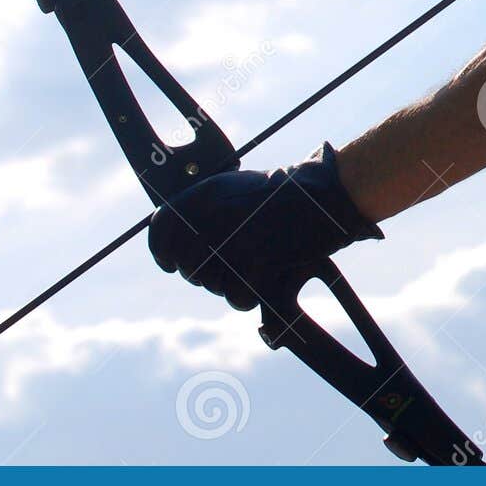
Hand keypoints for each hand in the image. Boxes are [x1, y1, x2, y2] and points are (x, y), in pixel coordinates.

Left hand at [148, 142, 381, 310]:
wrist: (326, 196)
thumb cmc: (288, 193)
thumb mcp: (238, 188)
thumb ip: (207, 209)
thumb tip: (183, 236)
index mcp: (204, 194)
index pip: (160, 231)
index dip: (162, 252)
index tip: (171, 263)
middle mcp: (211, 217)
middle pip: (187, 265)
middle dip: (203, 273)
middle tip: (226, 267)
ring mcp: (232, 241)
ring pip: (210, 284)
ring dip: (226, 285)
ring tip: (250, 268)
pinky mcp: (254, 263)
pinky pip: (235, 296)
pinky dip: (246, 295)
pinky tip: (259, 282)